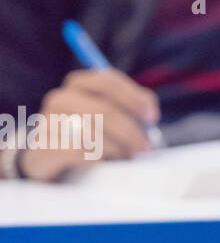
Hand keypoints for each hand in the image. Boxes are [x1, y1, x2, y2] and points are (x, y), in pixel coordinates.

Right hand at [17, 69, 159, 181]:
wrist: (50, 156)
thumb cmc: (89, 129)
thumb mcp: (109, 112)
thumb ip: (131, 106)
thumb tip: (150, 116)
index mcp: (80, 82)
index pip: (109, 81)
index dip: (134, 98)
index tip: (153, 117)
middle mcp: (60, 98)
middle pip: (104, 110)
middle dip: (130, 131)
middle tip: (146, 147)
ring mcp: (47, 122)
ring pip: (93, 134)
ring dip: (116, 148)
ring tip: (124, 156)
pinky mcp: (42, 148)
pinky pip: (79, 152)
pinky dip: (98, 158)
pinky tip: (103, 161)